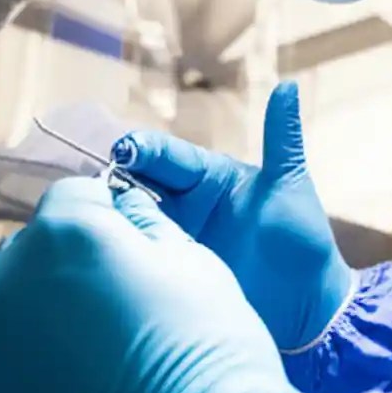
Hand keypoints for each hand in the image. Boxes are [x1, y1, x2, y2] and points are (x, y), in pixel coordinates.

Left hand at [0, 177, 319, 392]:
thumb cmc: (203, 345)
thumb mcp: (194, 262)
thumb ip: (148, 226)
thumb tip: (127, 212)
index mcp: (67, 231)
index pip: (76, 193)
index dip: (109, 210)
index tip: (136, 238)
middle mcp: (14, 277)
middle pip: (38, 246)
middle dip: (73, 258)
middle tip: (126, 294)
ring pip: (21, 301)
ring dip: (54, 309)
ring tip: (109, 343)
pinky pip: (14, 356)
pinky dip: (43, 360)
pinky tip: (90, 381)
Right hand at [112, 81, 351, 350]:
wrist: (309, 306)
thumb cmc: (302, 241)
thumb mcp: (289, 185)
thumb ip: (281, 138)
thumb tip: (287, 86)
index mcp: (207, 176)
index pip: (165, 154)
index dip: (141, 150)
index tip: (122, 150)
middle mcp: (183, 205)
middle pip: (136, 184)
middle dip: (113, 181)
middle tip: (90, 184)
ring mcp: (173, 240)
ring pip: (129, 220)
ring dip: (108, 217)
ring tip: (83, 216)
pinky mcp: (169, 274)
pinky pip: (136, 258)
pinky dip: (116, 254)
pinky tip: (95, 254)